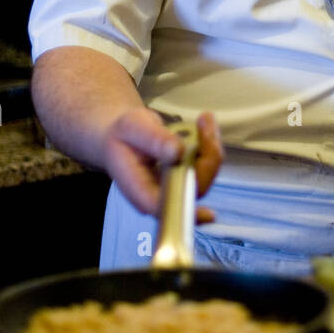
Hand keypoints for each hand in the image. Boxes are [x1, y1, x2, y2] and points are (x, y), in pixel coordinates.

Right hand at [102, 108, 222, 221]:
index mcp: (139, 189)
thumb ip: (154, 139)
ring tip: (204, 119)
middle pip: (193, 189)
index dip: (185, 210)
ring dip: (210, 146)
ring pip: (205, 175)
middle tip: (205, 121)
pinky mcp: (187, 178)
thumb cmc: (122, 135)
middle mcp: (160, 195)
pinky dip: (209, 145)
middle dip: (207, 156)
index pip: (164, 208)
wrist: (122, 136)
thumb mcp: (133, 128)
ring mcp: (176, 188)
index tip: (209, 214)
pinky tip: (203, 125)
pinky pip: (207, 165)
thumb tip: (177, 152)